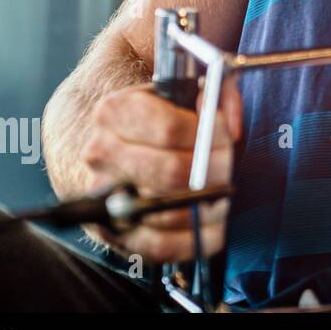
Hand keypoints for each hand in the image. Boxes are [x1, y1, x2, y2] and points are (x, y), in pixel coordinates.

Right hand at [80, 80, 240, 262]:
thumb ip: (217, 91)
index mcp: (116, 112)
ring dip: (209, 205)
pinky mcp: (113, 231)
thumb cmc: (161, 111)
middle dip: (215, 171)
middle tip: (228, 165)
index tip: (225, 134)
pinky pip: (158, 245)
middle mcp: (102, 153)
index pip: (169, 129)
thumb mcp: (187, 84)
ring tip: (224, 192)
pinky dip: (193, 241)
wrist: (113, 140)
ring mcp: (103, 195)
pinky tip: (213, 226)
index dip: (208, 135)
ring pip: (168, 211)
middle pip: (172, 172)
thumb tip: (228, 123)